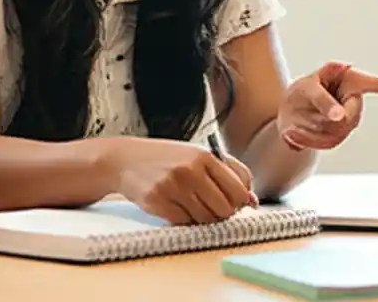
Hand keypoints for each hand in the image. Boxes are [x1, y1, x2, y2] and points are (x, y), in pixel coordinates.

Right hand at [101, 137, 254, 224]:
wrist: (125, 159)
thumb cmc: (168, 159)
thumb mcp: (198, 155)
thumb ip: (228, 173)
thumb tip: (252, 201)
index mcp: (207, 156)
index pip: (239, 188)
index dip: (241, 202)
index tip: (236, 204)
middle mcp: (191, 170)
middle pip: (225, 207)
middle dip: (224, 213)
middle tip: (215, 209)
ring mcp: (173, 186)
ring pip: (206, 218)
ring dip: (204, 218)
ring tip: (195, 207)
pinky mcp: (157, 201)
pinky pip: (184, 222)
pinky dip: (186, 221)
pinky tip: (179, 209)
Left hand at [278, 61, 377, 150]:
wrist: (286, 113)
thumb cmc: (300, 91)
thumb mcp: (306, 88)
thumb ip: (323, 100)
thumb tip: (339, 117)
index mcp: (354, 81)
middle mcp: (355, 101)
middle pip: (353, 117)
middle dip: (327, 117)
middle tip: (307, 110)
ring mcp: (348, 121)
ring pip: (338, 135)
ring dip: (312, 131)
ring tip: (297, 121)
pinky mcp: (338, 136)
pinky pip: (328, 145)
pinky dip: (308, 141)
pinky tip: (296, 133)